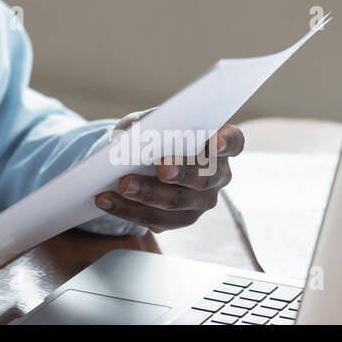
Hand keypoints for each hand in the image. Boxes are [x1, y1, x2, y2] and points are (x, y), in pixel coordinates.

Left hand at [93, 111, 244, 232]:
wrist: (137, 158)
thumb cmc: (150, 134)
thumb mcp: (147, 121)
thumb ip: (147, 123)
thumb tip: (138, 134)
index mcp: (217, 143)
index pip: (233, 142)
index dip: (227, 142)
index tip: (215, 142)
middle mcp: (217, 174)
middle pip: (204, 177)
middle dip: (182, 172)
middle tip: (161, 168)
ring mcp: (202, 200)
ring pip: (178, 202)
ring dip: (148, 194)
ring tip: (122, 185)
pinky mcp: (182, 218)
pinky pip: (158, 219)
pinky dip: (129, 210)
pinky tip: (107, 200)